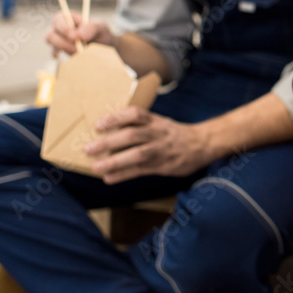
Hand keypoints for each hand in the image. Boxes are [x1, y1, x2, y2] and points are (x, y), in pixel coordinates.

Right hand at [46, 11, 114, 56]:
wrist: (104, 48)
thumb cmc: (100, 33)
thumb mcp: (101, 27)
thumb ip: (91, 28)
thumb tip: (78, 35)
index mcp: (67, 18)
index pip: (58, 20)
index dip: (64, 29)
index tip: (75, 38)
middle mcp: (59, 28)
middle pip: (50, 34)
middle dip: (63, 43)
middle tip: (78, 49)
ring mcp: (57, 40)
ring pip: (52, 45)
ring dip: (64, 49)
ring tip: (79, 52)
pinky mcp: (59, 51)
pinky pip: (54, 55)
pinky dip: (63, 57)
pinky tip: (73, 58)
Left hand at [85, 108, 210, 183]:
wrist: (203, 144)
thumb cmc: (175, 134)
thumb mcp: (161, 124)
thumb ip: (141, 127)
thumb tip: (110, 134)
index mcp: (156, 121)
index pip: (135, 114)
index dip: (116, 118)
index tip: (98, 125)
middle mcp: (158, 133)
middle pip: (133, 135)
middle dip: (109, 142)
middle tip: (88, 148)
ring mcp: (162, 150)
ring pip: (137, 154)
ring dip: (115, 161)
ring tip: (96, 167)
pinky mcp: (164, 165)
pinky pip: (141, 170)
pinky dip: (124, 174)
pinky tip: (109, 178)